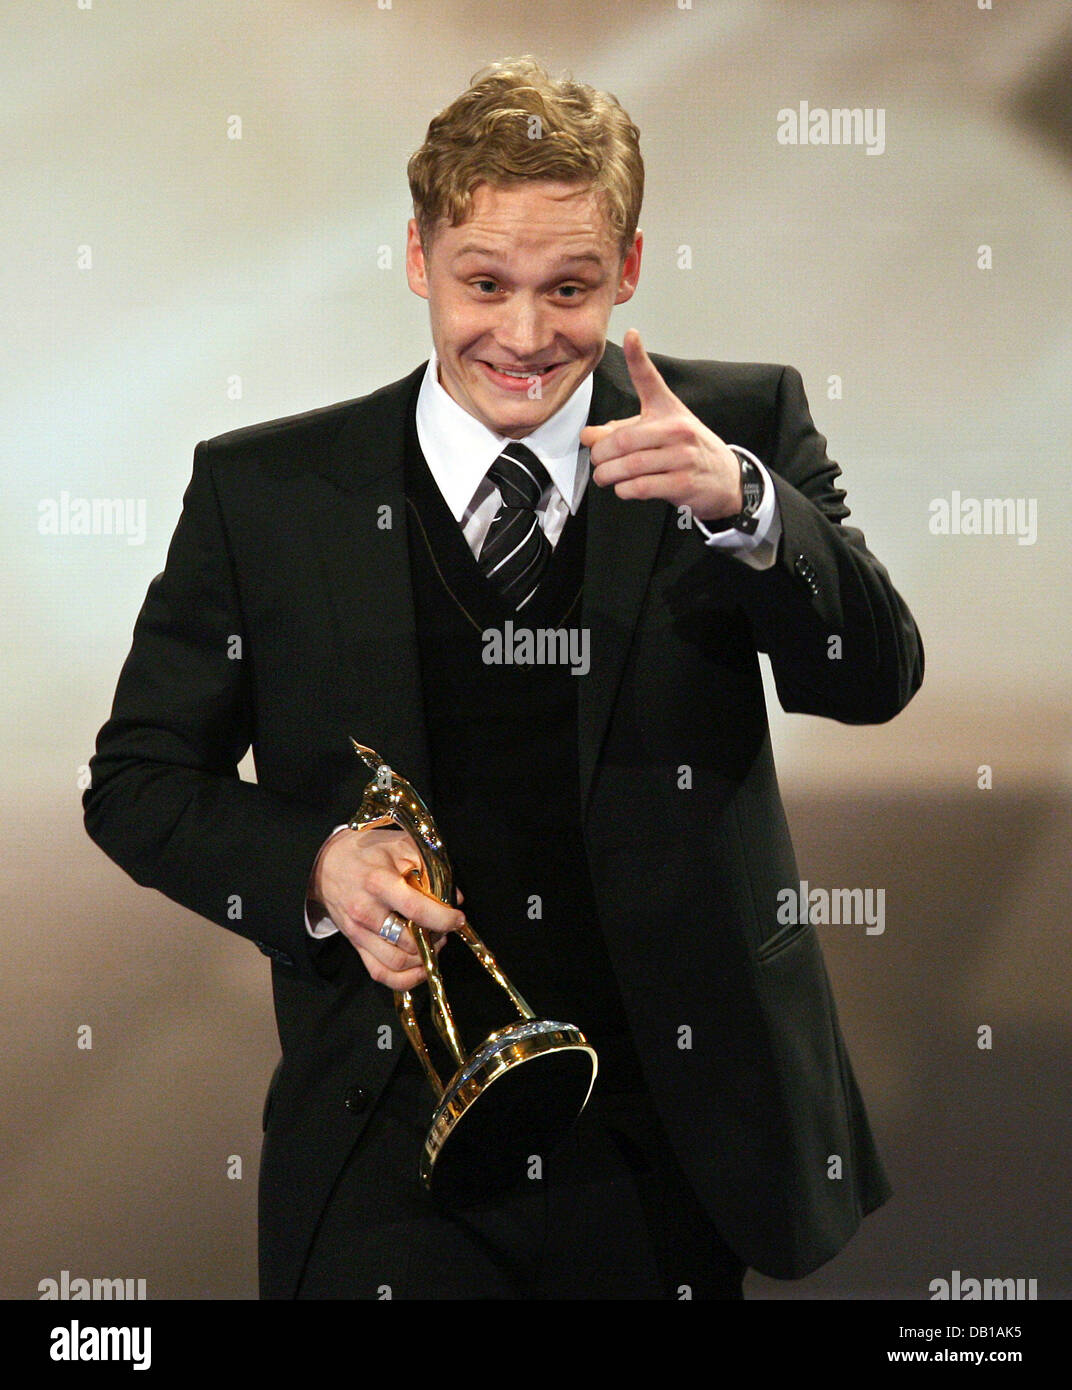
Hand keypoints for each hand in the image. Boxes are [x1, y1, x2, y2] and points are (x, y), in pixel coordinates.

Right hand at [311, 826, 464, 990]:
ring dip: (422, 958)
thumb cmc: (368, 853)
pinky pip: (381, 973)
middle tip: (444, 929)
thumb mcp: (400, 846)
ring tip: (433, 943)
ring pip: (397, 962)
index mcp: (379, 883)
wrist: (326, 864)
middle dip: (435, 939)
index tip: (458, 919)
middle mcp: (366, 911)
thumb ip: (430, 868)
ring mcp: (358, 932)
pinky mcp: (355, 945)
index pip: (415, 909)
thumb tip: (454, 897)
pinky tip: (420, 967)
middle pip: (408, 941)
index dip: (442, 918)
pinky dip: (405, 978)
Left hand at [580, 328, 742, 522]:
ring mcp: (682, 456)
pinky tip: (624, 487)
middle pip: (622, 440)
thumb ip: (619, 431)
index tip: (632, 335)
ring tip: (605, 477)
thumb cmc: (686, 450)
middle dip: (600, 455)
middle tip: (596, 461)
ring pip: (628, 466)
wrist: (723, 478)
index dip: (639, 356)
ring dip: (608, 475)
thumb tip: (587, 436)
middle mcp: (677, 429)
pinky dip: (624, 489)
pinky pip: (640, 486)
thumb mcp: (657, 432)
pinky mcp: (682, 483)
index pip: (650, 379)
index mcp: (668, 409)